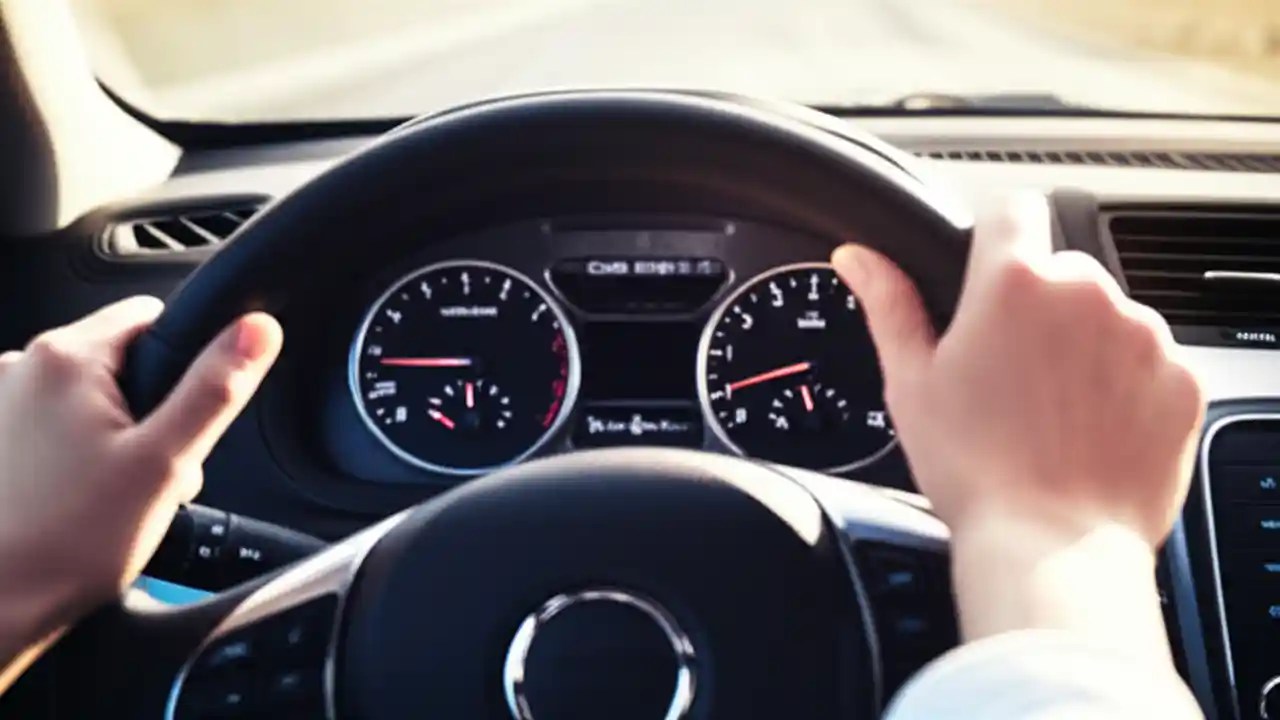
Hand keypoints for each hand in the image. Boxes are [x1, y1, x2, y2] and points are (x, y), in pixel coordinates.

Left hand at [0, 297, 281, 675]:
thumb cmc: (68, 542)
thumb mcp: (165, 462)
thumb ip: (215, 389)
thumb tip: (257, 329)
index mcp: (66, 358)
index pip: (153, 317)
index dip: (185, 365)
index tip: (181, 418)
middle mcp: (20, 367)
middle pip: (120, 359)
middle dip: (151, 408)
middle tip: (150, 469)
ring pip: (89, 394)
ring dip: (113, 431)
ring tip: (111, 490)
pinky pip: (56, 422)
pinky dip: (76, 450)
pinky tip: (78, 495)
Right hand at [832, 193, 1203, 654]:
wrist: (1051, 548)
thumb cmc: (973, 469)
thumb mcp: (912, 381)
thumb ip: (888, 304)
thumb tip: (856, 256)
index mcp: (1013, 282)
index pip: (1012, 210)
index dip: (996, 239)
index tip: (988, 277)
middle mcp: (1086, 293)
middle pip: (1062, 270)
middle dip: (1040, 308)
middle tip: (1010, 372)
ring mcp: (1143, 335)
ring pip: (1109, 315)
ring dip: (1085, 345)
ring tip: (1052, 410)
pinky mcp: (1182, 378)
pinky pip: (1151, 360)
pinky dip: (1127, 384)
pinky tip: (1090, 428)